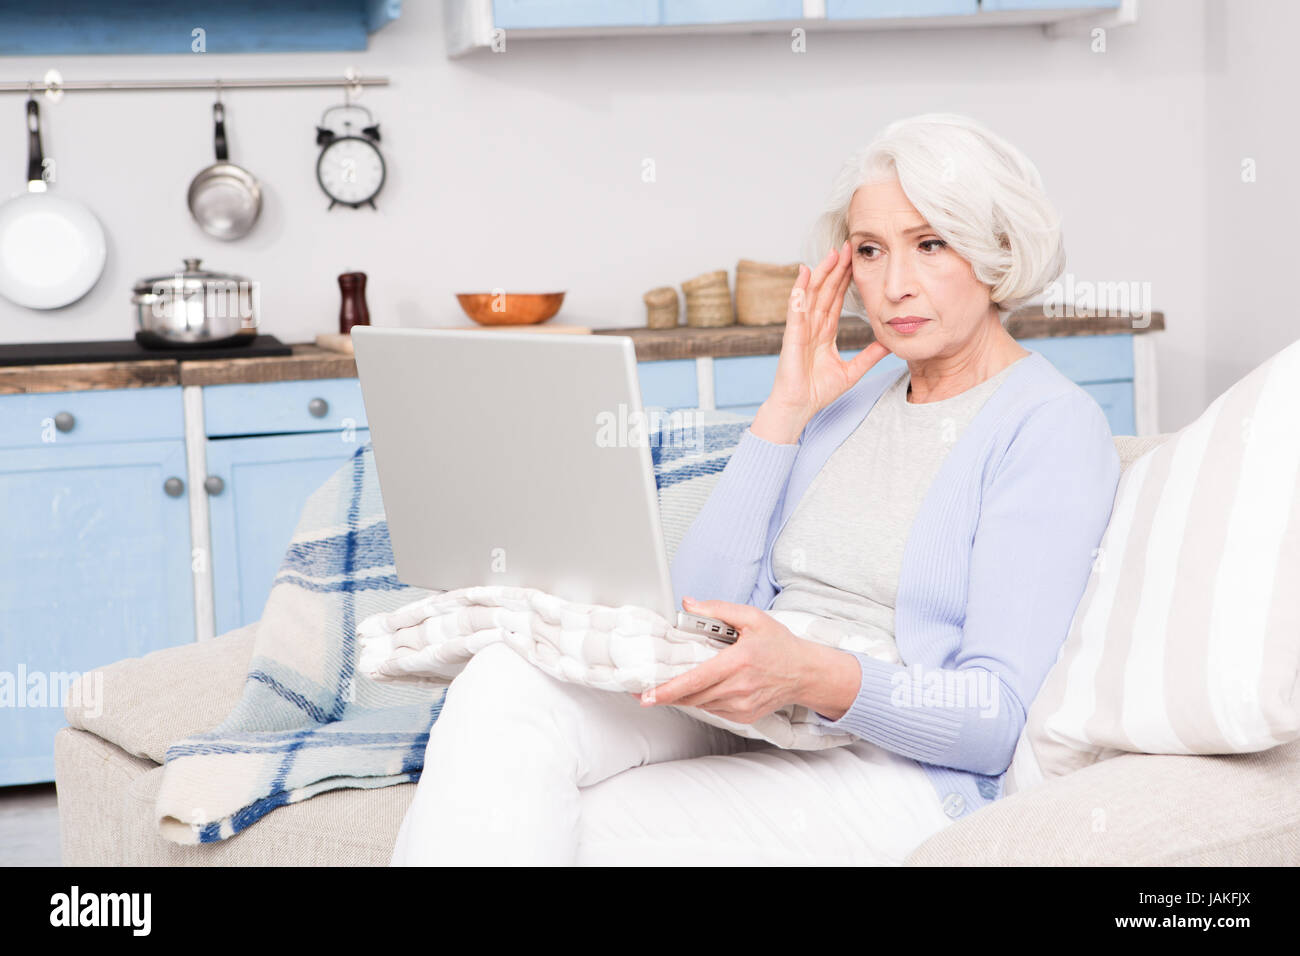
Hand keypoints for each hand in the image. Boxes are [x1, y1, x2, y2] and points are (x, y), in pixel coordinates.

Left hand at [631, 598, 809, 724]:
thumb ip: (718, 610)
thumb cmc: (779, 644)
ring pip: (701, 704)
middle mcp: (739, 688)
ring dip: (686, 694)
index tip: (647, 695)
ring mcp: (742, 705)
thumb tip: (688, 605)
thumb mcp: (752, 618)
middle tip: (645, 689)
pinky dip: (704, 699)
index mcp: (738, 662)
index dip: (668, 690)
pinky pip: (714, 710)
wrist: (805, 672)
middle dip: (667, 693)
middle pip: (692, 696)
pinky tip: (708, 686)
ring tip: (677, 683)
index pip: (696, 680)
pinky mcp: (745, 716)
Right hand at [751, 241, 892, 443]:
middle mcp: (811, 327)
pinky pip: (795, 314)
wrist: (799, 408)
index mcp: (824, 332)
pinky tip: (801, 279)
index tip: (855, 260)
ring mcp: (800, 331)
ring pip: (811, 296)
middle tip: (846, 246)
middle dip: (835, 268)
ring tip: (830, 255)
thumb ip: (869, 356)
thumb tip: (889, 344)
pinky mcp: (792, 339)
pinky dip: (797, 296)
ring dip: (819, 274)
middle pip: (824, 291)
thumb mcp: (852, 371)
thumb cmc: (817, 392)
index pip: (836, 299)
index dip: (844, 279)